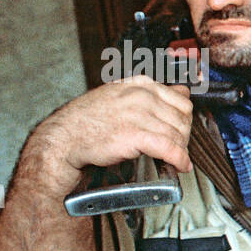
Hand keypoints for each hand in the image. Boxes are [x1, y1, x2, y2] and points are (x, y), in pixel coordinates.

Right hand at [28, 76, 194, 194]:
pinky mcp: (134, 135)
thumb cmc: (90, 119)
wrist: (64, 136)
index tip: (181, 133)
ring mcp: (138, 115)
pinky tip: (180, 166)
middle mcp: (141, 97)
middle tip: (176, 148)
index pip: (182, 101)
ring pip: (177, 135)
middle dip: (184, 137)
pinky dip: (179, 159)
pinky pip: (169, 148)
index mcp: (140, 85)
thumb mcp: (121, 95)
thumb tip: (182, 91)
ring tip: (176, 159)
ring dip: (181, 150)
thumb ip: (152, 93)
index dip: (185, 121)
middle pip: (182, 120)